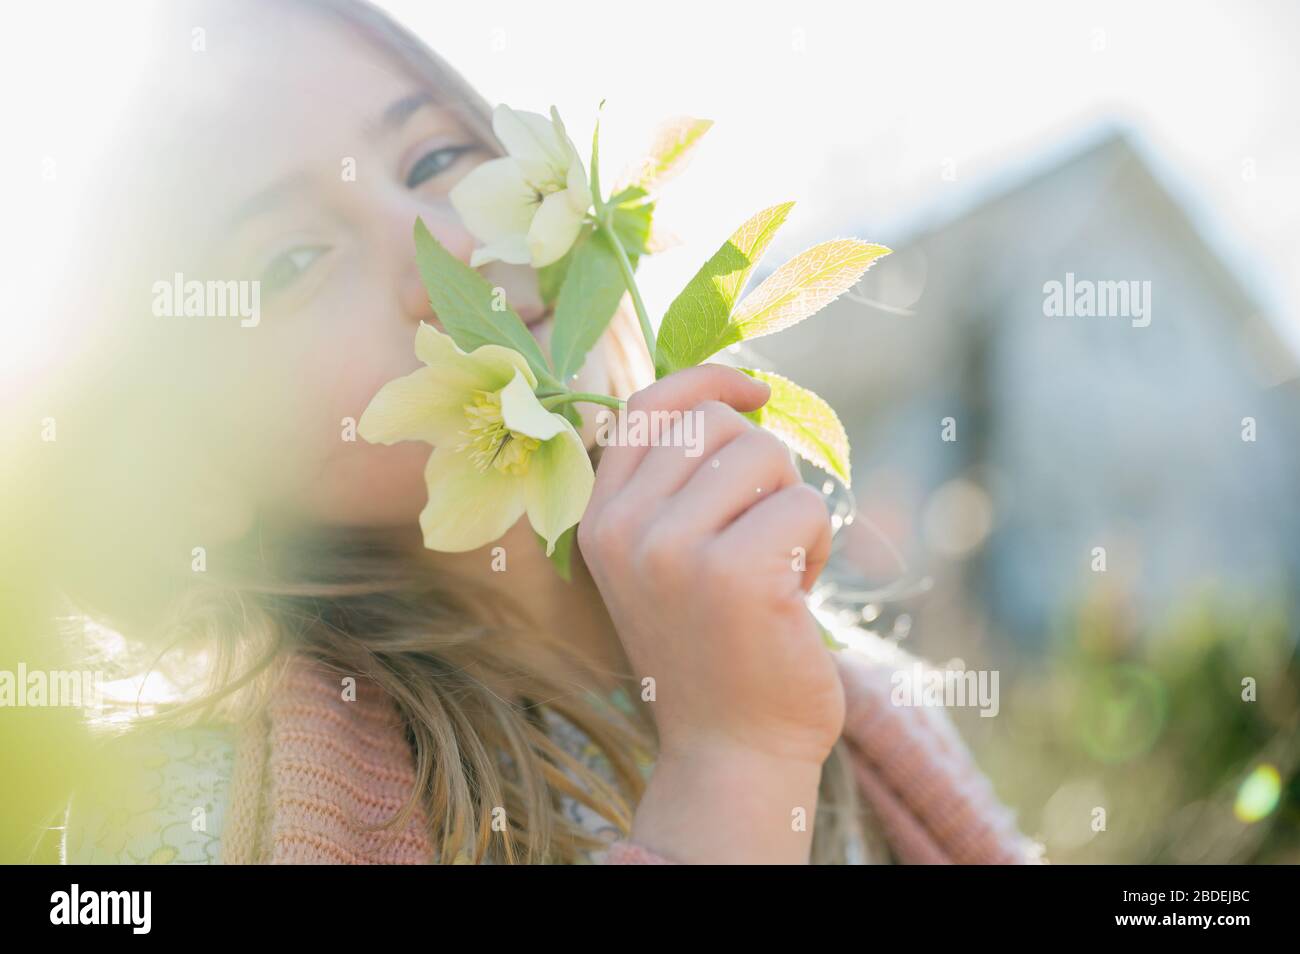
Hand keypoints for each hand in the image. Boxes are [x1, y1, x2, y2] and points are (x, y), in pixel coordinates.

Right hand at [579, 364, 844, 766]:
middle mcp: (624, 529)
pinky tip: (797, 595)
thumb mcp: (668, 559)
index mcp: (599, 519)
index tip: (758, 393)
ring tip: (780, 569)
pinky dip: (818, 546)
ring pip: (765, 455)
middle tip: (765, 535)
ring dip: (792, 506)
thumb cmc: (718, 647)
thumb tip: (740, 396)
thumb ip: (679, 484)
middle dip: (763, 467)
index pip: (647, 406)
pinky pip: (804, 506)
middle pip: (716, 423)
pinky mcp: (735, 574)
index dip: (709, 382)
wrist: (734, 751)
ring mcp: (672, 551)